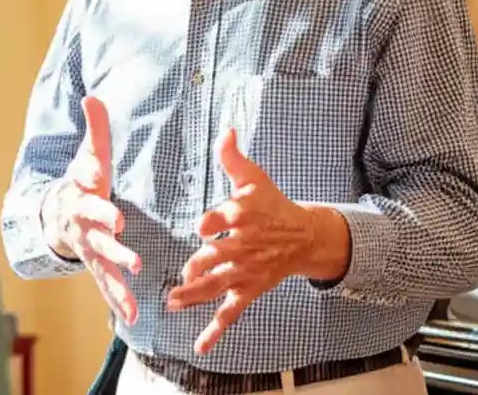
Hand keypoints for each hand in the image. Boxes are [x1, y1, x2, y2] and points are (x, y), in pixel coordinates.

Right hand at [41, 96, 141, 324]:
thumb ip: (95, 130)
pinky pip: (106, 285)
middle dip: (109, 231)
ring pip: (101, 260)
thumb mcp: (88, 154)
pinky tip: (132, 317)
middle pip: (94, 227)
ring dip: (116, 271)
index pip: (83, 182)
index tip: (95, 175)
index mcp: (81, 191)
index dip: (88, 176)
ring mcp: (88, 246)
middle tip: (124, 236)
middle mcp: (82, 222)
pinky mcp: (95, 265)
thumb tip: (93, 96)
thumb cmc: (81, 181)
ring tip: (134, 276)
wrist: (58, 213)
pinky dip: (117, 301)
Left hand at [167, 129, 350, 353]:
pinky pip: (231, 312)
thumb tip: (226, 130)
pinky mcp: (248, 290)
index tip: (201, 227)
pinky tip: (201, 346)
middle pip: (219, 257)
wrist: (303, 236)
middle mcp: (243, 246)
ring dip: (196, 295)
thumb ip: (232, 158)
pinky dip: (216, 331)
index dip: (212, 223)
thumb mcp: (253, 179)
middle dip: (201, 265)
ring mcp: (245, 271)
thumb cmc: (271, 204)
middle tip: (184, 272)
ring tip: (173, 302)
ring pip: (218, 285)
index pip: (223, 220)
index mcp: (242, 216)